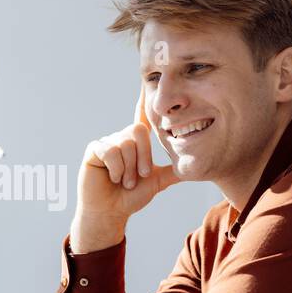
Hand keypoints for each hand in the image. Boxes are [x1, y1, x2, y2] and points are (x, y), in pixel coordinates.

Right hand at [70, 86, 181, 252]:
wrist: (111, 212)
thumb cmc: (130, 197)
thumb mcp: (157, 182)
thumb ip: (173, 171)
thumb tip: (196, 166)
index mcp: (136, 142)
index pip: (142, 116)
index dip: (144, 99)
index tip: (147, 81)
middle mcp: (121, 137)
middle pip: (138, 131)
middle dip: (143, 157)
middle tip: (140, 176)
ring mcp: (107, 142)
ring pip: (125, 144)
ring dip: (129, 169)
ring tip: (124, 182)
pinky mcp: (94, 150)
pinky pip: (111, 151)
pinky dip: (116, 168)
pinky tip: (112, 178)